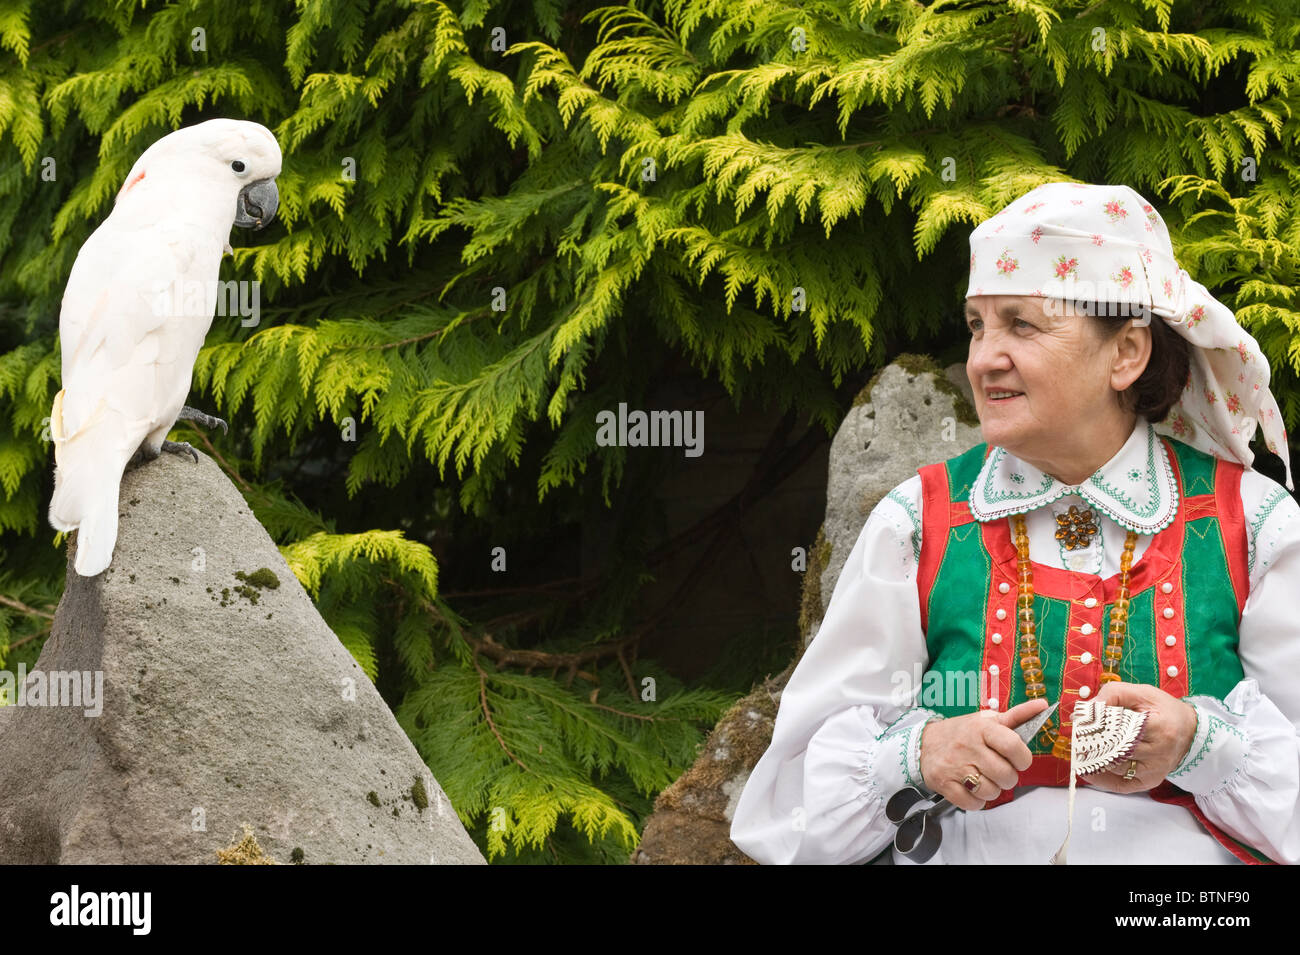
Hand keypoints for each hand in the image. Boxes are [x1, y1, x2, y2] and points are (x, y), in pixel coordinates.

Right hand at [918, 698, 1047, 810]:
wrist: (923, 744)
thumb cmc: (961, 733)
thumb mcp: (986, 720)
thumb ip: (1016, 715)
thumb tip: (1043, 705)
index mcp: (981, 728)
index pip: (1014, 746)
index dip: (1023, 758)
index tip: (1019, 760)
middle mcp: (968, 746)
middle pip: (1006, 775)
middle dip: (1008, 777)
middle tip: (999, 770)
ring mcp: (956, 767)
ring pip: (991, 791)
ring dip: (993, 789)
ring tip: (985, 778)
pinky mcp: (945, 784)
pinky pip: (973, 803)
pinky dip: (977, 801)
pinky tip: (972, 788)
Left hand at [1079, 681, 1197, 792]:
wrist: (1189, 732)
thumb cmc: (1163, 711)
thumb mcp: (1142, 693)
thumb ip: (1113, 694)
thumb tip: (1086, 709)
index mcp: (1160, 727)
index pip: (1121, 727)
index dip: (1097, 723)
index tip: (1081, 719)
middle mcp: (1159, 753)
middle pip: (1115, 749)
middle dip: (1090, 741)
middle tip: (1075, 734)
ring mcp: (1154, 771)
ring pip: (1114, 767)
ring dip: (1092, 758)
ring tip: (1078, 747)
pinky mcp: (1149, 782)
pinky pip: (1120, 784)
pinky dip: (1100, 777)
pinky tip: (1087, 768)